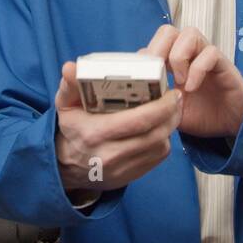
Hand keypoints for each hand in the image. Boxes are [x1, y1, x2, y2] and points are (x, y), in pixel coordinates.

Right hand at [54, 60, 182, 193]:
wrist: (67, 166)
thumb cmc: (71, 130)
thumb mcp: (65, 105)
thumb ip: (70, 85)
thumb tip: (71, 68)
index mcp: (95, 133)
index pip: (137, 121)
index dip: (160, 106)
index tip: (169, 92)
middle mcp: (110, 154)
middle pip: (154, 134)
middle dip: (171, 113)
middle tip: (176, 97)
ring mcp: (122, 168)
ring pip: (160, 146)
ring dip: (170, 126)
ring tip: (172, 109)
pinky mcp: (132, 175)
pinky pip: (158, 157)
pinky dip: (164, 140)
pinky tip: (162, 127)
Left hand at [141, 25, 242, 138]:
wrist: (228, 127)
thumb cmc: (199, 115)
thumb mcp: (169, 110)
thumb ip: (154, 100)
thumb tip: (135, 96)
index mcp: (172, 62)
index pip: (153, 44)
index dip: (145, 58)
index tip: (142, 78)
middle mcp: (189, 55)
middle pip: (168, 30)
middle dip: (158, 49)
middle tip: (157, 73)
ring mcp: (206, 57)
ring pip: (189, 33)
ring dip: (178, 56)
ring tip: (178, 81)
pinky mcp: (223, 64)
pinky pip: (210, 53)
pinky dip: (197, 69)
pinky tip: (192, 88)